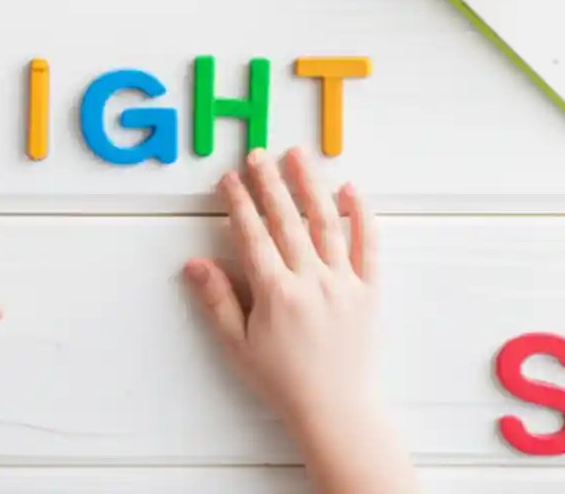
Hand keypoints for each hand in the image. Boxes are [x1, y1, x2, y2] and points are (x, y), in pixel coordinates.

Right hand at [186, 147, 378, 424]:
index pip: (253, 235)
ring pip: (326, 223)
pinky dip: (361, 216)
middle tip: (257, 155)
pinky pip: (369, 245)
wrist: (336, 409)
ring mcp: (344, 283)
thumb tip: (195, 264)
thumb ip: (217, 301)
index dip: (238, 203)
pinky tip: (350, 190)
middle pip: (287, 220)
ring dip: (310, 185)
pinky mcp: (369, 291)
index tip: (229, 178)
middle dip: (269, 183)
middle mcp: (311, 281)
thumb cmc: (283, 382)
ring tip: (297, 156)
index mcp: (276, 294)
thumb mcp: (238, 345)